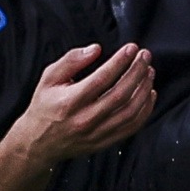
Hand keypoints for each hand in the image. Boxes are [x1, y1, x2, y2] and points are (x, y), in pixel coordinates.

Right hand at [11, 42, 156, 162]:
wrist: (40, 142)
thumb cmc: (44, 106)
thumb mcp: (48, 78)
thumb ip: (71, 61)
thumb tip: (95, 49)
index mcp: (70, 101)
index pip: (101, 79)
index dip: (119, 62)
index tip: (131, 48)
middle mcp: (85, 119)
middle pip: (120, 94)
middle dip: (137, 72)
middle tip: (145, 56)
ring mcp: (98, 133)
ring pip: (130, 112)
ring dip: (144, 89)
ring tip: (148, 72)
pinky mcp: (106, 141)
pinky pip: (132, 127)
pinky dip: (145, 110)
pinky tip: (149, 94)